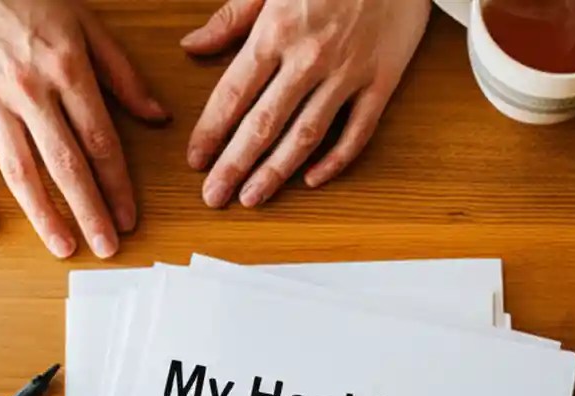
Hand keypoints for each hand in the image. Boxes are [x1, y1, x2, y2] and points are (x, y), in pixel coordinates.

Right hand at [0, 0, 169, 257]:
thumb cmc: (32, 0)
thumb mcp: (88, 26)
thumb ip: (124, 75)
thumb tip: (158, 118)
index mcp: (67, 69)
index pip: (99, 140)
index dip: (117, 184)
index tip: (130, 217)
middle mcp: (29, 90)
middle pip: (64, 163)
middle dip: (89, 210)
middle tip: (106, 248)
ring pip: (19, 169)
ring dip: (42, 213)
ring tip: (63, 246)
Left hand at [182, 0, 431, 207]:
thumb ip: (232, 17)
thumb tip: (192, 46)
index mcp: (276, 30)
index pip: (234, 93)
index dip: (211, 131)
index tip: (195, 159)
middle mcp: (309, 57)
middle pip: (264, 124)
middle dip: (234, 165)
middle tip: (213, 197)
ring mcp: (348, 72)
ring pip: (306, 135)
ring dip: (276, 172)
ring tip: (252, 198)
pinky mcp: (382, 80)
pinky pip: (357, 131)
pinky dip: (336, 159)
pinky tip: (312, 179)